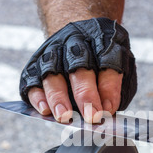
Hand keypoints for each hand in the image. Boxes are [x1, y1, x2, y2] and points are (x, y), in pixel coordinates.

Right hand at [20, 17, 136, 122]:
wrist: (79, 36)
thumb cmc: (102, 59)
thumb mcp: (120, 66)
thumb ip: (116, 89)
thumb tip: (108, 113)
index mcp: (102, 39)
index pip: (107, 61)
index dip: (108, 87)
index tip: (109, 109)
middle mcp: (75, 42)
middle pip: (79, 67)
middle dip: (85, 95)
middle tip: (91, 116)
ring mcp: (52, 51)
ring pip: (52, 73)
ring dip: (58, 97)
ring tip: (64, 117)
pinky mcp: (35, 64)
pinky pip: (32, 80)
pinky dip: (37, 96)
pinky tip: (44, 110)